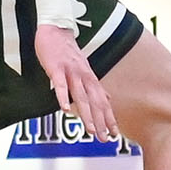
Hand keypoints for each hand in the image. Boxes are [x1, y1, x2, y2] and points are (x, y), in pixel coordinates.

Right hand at [34, 23, 119, 140]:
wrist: (56, 30)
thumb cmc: (68, 53)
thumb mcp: (84, 70)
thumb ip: (94, 86)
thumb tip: (107, 99)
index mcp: (91, 79)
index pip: (103, 102)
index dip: (108, 118)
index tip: (114, 135)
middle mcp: (85, 76)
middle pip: (94, 102)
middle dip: (101, 121)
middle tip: (104, 139)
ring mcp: (71, 72)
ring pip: (81, 96)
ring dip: (86, 113)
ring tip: (91, 130)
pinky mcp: (56, 68)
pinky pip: (60, 84)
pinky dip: (62, 97)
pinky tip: (64, 109)